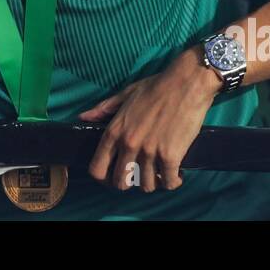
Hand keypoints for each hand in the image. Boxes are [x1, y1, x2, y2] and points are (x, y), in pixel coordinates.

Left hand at [80, 49, 219, 191]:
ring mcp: (150, 152)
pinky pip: (168, 182)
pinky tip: (176, 174)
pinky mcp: (171, 156)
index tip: (113, 176)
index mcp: (115, 131)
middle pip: (121, 183)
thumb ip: (104, 108)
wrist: (186, 83)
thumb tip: (83, 117)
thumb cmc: (156, 87)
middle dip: (129, 183)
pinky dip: (173, 182)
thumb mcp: (126, 94)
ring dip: (154, 182)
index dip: (103, 178)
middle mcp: (129, 144)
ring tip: (159, 172)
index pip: (97, 169)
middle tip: (139, 176)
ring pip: (146, 186)